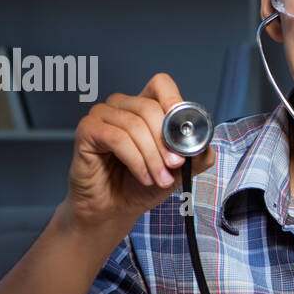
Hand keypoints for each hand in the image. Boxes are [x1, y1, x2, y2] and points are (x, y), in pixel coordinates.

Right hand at [63, 72, 215, 235]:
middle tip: (174, 166)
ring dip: (152, 157)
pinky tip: (143, 176)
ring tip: (159, 178)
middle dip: (167, 142)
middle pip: (150, 108)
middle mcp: (122, 105)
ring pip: (134, 125)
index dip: (174, 102)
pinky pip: (116, 137)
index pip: (161, 84)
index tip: (184, 131)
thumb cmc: (142, 185)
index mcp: (144, 107)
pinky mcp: (88, 130)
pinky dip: (135, 160)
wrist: (116, 209)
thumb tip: (205, 144)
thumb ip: (196, 155)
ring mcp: (103, 115)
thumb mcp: (179, 170)